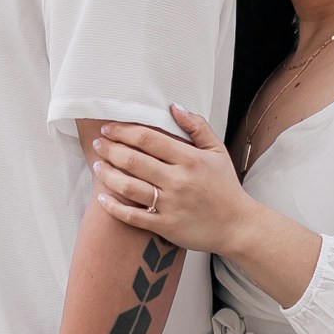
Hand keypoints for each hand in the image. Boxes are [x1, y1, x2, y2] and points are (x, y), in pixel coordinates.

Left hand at [90, 109, 247, 259]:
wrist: (237, 226)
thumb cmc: (225, 187)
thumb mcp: (217, 151)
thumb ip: (196, 127)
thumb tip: (173, 106)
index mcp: (190, 159)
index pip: (148, 139)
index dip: (123, 131)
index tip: (109, 128)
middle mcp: (178, 181)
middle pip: (133, 160)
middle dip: (110, 149)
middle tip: (98, 144)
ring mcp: (171, 205)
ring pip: (129, 187)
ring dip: (107, 175)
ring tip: (97, 167)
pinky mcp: (165, 226)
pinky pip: (132, 216)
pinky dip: (114, 207)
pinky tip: (102, 198)